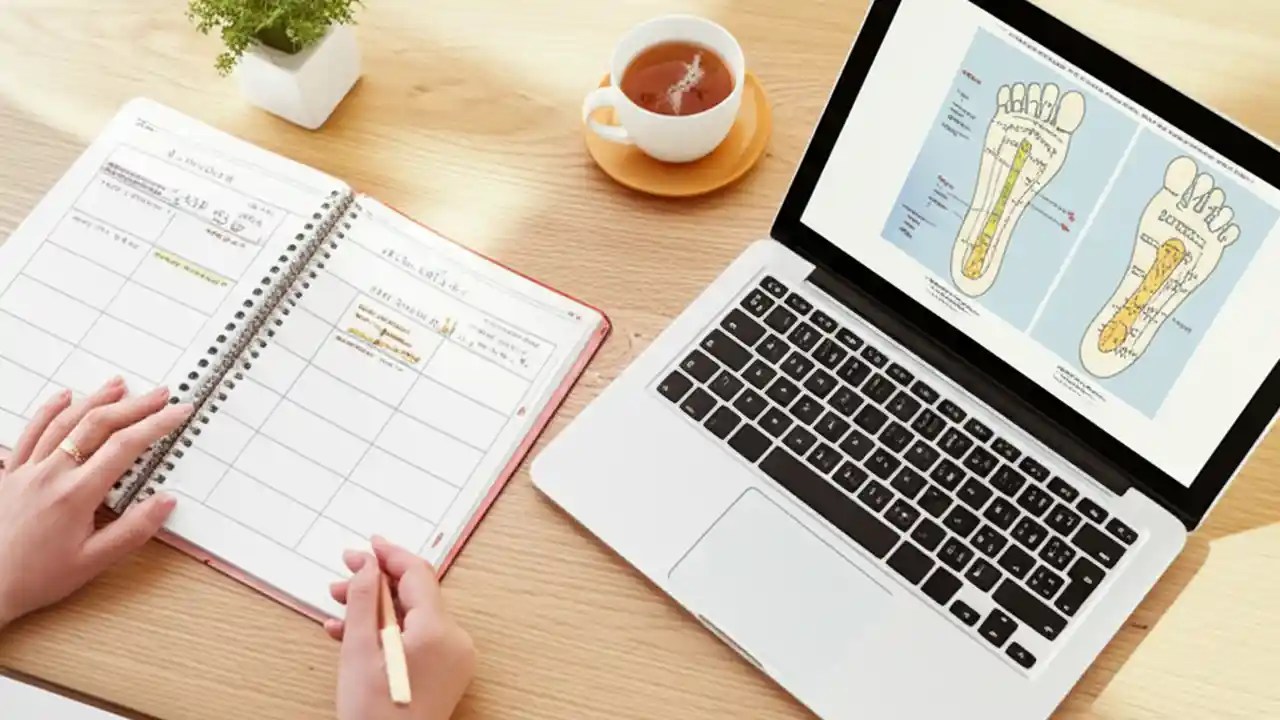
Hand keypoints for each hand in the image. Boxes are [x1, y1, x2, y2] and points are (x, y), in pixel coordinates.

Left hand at [0, 379, 191, 628]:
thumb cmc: (36, 578)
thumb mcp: (93, 563)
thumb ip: (133, 530)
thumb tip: (166, 501)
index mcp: (76, 494)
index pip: (125, 447)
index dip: (156, 425)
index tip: (178, 412)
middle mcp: (51, 473)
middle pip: (97, 425)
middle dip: (134, 406)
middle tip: (160, 394)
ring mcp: (26, 470)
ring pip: (65, 422)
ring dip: (95, 400)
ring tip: (120, 385)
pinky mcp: (9, 474)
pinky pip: (30, 432)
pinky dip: (49, 410)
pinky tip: (63, 397)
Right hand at [327, 537, 475, 719]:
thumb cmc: (374, 714)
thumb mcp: (359, 650)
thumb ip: (364, 600)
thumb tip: (367, 564)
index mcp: (438, 630)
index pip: (417, 574)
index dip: (388, 555)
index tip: (364, 546)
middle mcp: (454, 640)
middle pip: (414, 594)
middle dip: (375, 584)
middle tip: (340, 581)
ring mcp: (453, 657)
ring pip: (413, 616)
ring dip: (377, 608)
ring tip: (338, 608)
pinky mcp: (446, 671)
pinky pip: (418, 637)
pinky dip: (388, 632)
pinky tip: (353, 634)